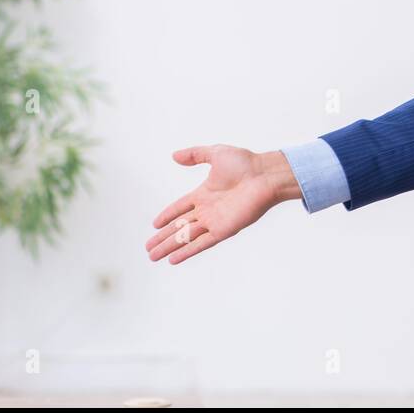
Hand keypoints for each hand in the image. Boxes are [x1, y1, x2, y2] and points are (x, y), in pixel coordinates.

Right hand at [146, 145, 302, 264]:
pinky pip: (201, 243)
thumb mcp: (216, 153)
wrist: (265, 175)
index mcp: (204, 194)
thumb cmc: (246, 163)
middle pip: (179, 227)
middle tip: (148, 248)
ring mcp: (214, 221)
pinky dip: (187, 251)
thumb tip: (174, 156)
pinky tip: (173, 259)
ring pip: (185, 237)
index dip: (167, 215)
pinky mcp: (223, 230)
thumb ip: (195, 155)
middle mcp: (207, 210)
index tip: (154, 224)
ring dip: (169, 247)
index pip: (180, 207)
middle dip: (163, 237)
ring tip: (152, 256)